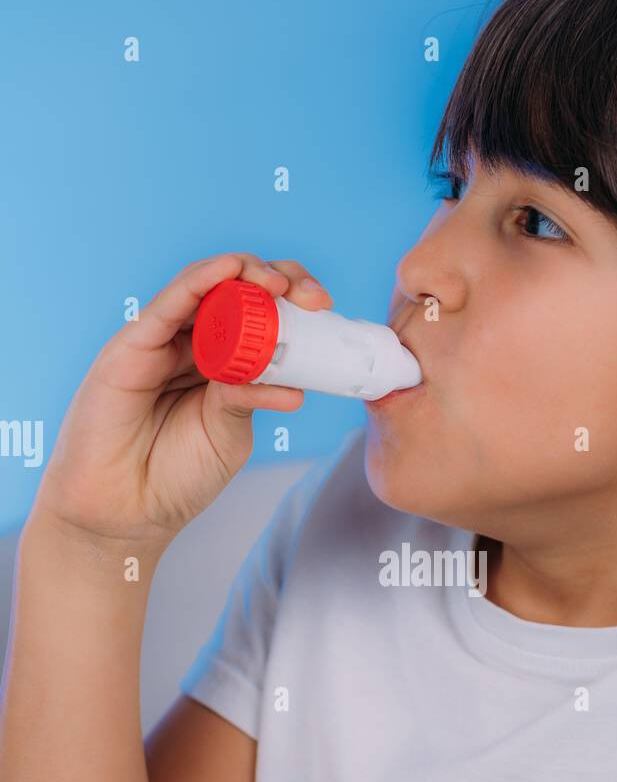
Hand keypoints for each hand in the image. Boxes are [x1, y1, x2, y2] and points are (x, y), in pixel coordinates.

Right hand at [33, 252, 332, 550]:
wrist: (126, 512)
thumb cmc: (175, 476)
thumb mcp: (229, 434)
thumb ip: (251, 400)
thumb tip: (295, 387)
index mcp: (221, 363)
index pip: (260, 315)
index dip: (293, 303)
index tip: (325, 310)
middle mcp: (191, 344)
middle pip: (237, 291)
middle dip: (279, 281)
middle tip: (312, 298)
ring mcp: (162, 341)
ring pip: (206, 286)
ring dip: (246, 273)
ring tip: (281, 283)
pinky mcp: (133, 344)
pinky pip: (170, 302)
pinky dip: (202, 279)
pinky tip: (231, 269)